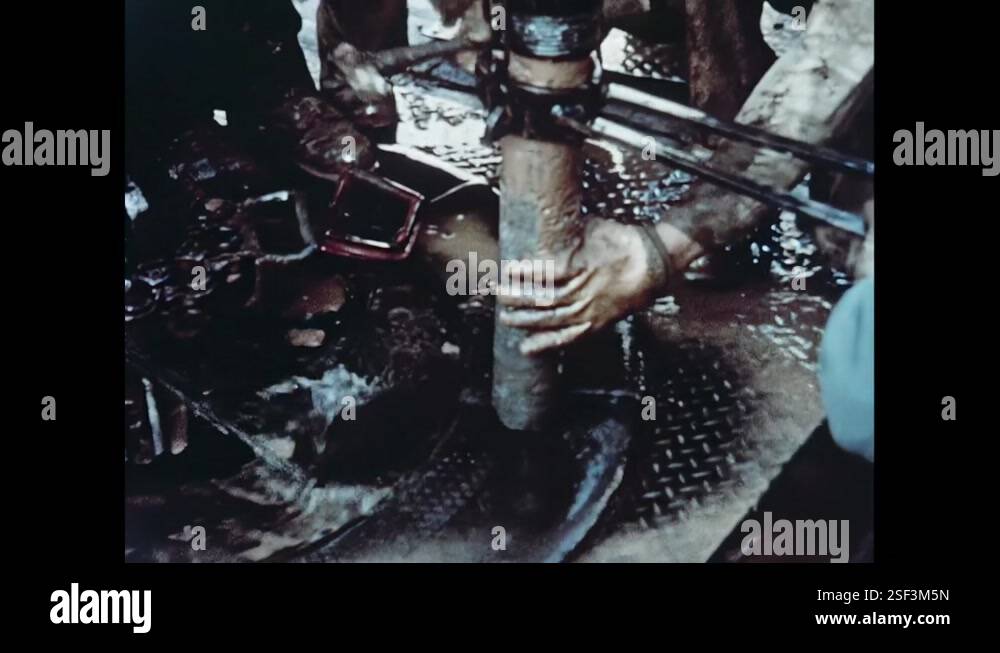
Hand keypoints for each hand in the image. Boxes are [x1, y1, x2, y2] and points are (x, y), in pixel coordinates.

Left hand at [497, 218, 665, 354]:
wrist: (654, 265)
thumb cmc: (622, 243)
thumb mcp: (594, 228)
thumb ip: (567, 233)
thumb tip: (541, 223)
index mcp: (584, 265)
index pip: (548, 271)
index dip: (525, 272)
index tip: (506, 269)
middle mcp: (585, 291)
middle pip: (545, 297)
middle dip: (517, 297)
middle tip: (498, 293)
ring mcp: (590, 310)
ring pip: (552, 319)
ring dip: (525, 320)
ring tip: (505, 318)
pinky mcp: (595, 324)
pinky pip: (568, 338)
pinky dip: (547, 344)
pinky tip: (526, 348)